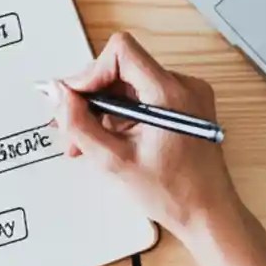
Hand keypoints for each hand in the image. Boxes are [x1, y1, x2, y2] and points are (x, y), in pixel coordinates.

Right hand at [47, 32, 242, 238]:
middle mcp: (184, 86)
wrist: (208, 214)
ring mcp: (187, 95)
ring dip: (103, 110)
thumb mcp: (114, 160)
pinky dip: (122, 115)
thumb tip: (57, 94)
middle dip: (91, 97)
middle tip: (70, 125)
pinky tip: (109, 140)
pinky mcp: (185, 106)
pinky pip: (143, 97)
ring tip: (87, 142)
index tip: (74, 98)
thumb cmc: (174, 193)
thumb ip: (79, 123)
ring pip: (129, 85)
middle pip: (122, 68)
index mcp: (170, 94)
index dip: (91, 72)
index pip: (121, 51)